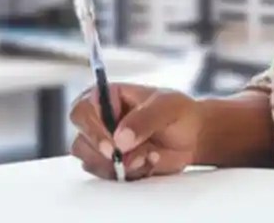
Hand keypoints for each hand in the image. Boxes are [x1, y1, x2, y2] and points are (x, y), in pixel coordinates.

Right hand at [69, 83, 206, 180]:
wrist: (193, 136)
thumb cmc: (177, 112)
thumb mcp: (166, 106)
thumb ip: (143, 119)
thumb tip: (120, 138)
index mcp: (106, 97)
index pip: (82, 111)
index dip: (91, 130)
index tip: (112, 147)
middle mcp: (99, 121)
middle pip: (81, 141)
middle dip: (104, 155)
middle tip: (125, 160)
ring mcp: (103, 145)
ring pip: (91, 162)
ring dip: (117, 167)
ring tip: (146, 158)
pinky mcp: (112, 165)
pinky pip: (108, 176)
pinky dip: (128, 175)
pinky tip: (148, 164)